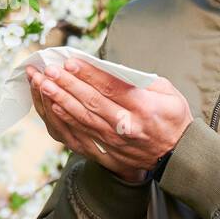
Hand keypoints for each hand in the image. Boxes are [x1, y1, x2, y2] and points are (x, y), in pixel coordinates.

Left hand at [26, 57, 192, 180]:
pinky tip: (52, 106)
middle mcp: (126, 126)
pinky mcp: (106, 150)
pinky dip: (65, 120)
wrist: (176, 156)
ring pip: (82, 118)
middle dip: (67, 84)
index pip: (111, 88)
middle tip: (49, 70)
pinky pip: (81, 134)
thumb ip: (140, 80)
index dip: (88, 75)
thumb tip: (110, 67)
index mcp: (144, 108)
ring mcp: (114, 141)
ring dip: (60, 100)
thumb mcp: (168, 93)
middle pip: (92, 102)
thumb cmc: (172, 118)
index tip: (70, 62)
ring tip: (43, 84)